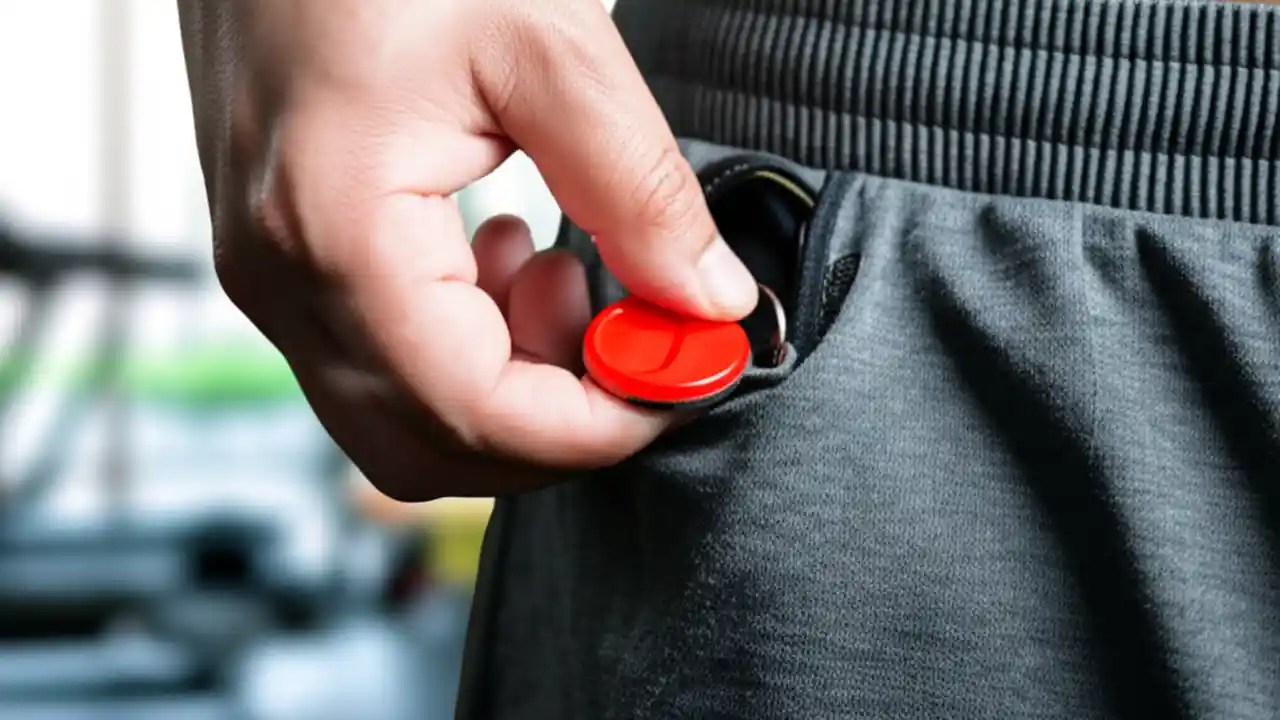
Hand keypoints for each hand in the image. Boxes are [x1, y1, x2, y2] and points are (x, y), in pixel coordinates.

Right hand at [176, 0, 757, 499]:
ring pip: (406, 420)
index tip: (678, 378)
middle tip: (630, 330)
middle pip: (434, 446)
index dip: (597, 425)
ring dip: (513, 383)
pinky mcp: (283, 257)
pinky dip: (467, 349)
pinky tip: (505, 258)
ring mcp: (271, 275)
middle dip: (557, 417)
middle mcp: (284, 279)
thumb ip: (638, 191)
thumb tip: (708, 304)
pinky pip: (381, 364)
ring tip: (564, 272)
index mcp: (338, 232)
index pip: (477, 412)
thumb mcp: (548, 45)